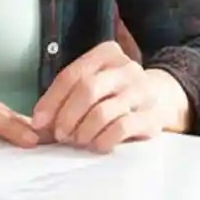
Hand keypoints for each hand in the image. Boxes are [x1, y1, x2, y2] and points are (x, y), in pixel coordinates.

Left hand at [31, 42, 191, 153]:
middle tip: (59, 134)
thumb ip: (66, 97)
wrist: (162, 98)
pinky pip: (120, 129)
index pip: (71, 75)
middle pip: (87, 90)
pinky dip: (102, 140)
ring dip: (83, 131)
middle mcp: (126, 67)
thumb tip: (38, 122)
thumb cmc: (115, 92)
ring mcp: (141, 91)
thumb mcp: (93, 83)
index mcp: (106, 53)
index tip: (38, 121)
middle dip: (67, 116)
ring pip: (102, 112)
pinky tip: (96, 145)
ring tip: (77, 140)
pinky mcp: (151, 116)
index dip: (51, 100)